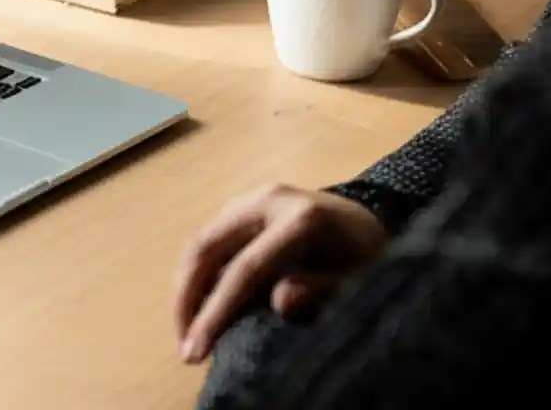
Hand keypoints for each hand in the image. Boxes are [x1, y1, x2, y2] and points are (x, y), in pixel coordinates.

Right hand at [172, 183, 387, 363]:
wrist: (366, 218)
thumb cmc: (365, 255)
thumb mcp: (360, 277)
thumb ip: (323, 288)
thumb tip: (280, 302)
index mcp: (301, 218)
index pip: (246, 267)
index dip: (217, 311)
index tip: (197, 350)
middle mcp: (267, 200)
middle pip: (208, 247)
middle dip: (187, 299)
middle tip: (184, 344)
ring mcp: (249, 199)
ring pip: (199, 242)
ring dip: (186, 288)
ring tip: (187, 330)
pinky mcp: (239, 206)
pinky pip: (208, 239)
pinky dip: (196, 274)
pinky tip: (200, 305)